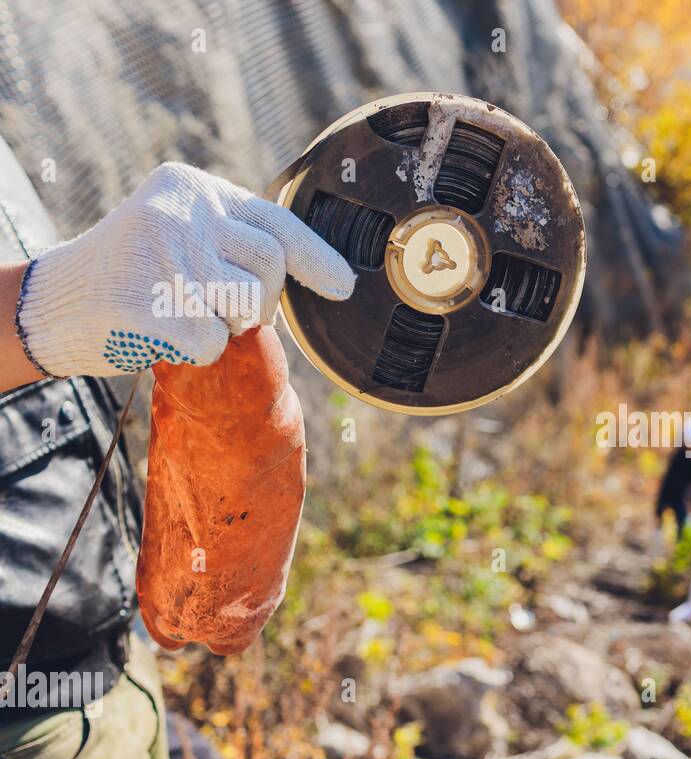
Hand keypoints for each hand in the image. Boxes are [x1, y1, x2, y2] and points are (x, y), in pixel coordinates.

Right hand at [14, 163, 354, 378]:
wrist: (56, 304)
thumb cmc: (135, 275)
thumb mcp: (184, 232)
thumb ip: (238, 239)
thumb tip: (329, 271)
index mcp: (191, 187)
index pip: (276, 222)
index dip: (318, 258)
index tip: (345, 286)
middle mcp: (180, 211)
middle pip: (271, 266)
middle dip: (260, 300)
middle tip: (218, 306)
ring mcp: (164, 256)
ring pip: (247, 305)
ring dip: (227, 324)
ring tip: (183, 313)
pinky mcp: (151, 304)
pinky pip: (214, 341)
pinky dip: (199, 351)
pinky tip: (163, 333)